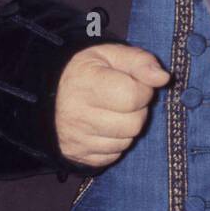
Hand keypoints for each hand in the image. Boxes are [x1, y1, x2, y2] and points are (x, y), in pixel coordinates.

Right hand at [54, 44, 169, 168]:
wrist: (46, 93)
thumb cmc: (84, 71)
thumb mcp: (110, 54)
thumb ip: (139, 61)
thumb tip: (164, 78)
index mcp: (86, 83)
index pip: (133, 96)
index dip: (143, 90)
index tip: (135, 84)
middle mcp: (78, 114)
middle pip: (134, 123)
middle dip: (138, 110)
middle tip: (125, 99)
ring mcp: (77, 138)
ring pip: (126, 142)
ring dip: (128, 127)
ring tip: (114, 112)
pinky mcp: (78, 155)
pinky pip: (112, 155)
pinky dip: (115, 142)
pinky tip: (105, 127)